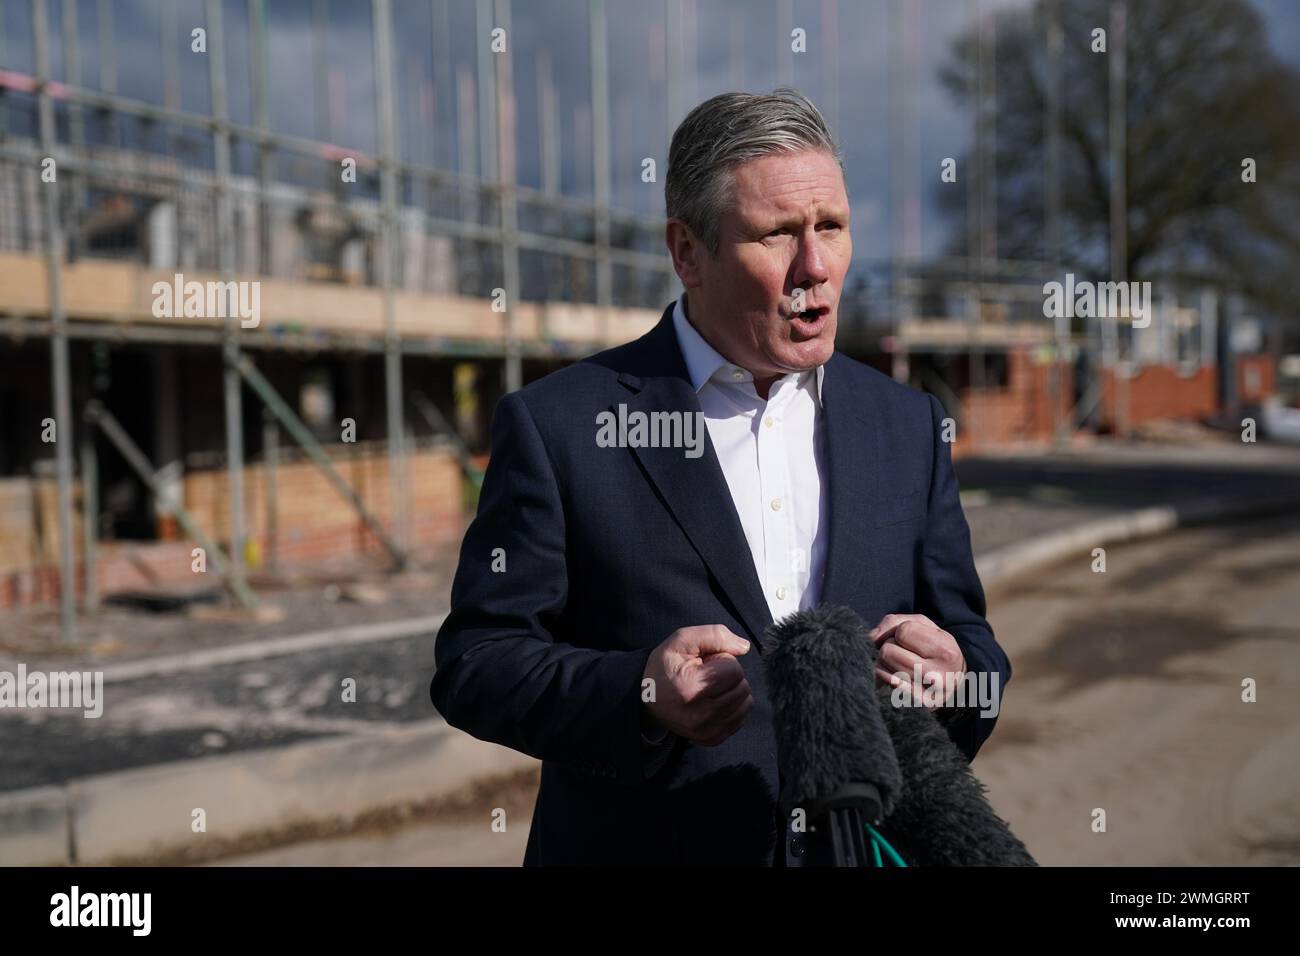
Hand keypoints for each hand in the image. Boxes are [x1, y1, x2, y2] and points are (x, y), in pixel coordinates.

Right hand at [642, 625, 753, 746]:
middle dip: (728, 676)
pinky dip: (732, 707)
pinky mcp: (711, 739)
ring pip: (745, 703)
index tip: (704, 663)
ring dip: (732, 691)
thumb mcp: (682, 640)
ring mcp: (706, 731)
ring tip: (709, 689)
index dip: (722, 660)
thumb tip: (745, 647)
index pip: (734, 671)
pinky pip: (741, 718)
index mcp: (691, 688)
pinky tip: (714, 701)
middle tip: (705, 676)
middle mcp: (700, 715)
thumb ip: (714, 635)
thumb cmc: (666, 665)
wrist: (646, 698)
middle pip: (742, 687)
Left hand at [870, 613, 966, 709]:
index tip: (907, 640)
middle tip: (900, 653)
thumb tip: (872, 637)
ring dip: (883, 665)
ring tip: (898, 666)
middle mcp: (939, 675)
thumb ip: (894, 622)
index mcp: (945, 650)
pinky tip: (895, 679)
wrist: (953, 680)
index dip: (899, 632)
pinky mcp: (913, 708)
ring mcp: (926, 696)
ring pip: (881, 670)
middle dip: (888, 648)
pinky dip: (884, 679)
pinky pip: (883, 688)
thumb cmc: (932, 647)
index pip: (903, 631)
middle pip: (888, 651)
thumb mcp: (923, 626)